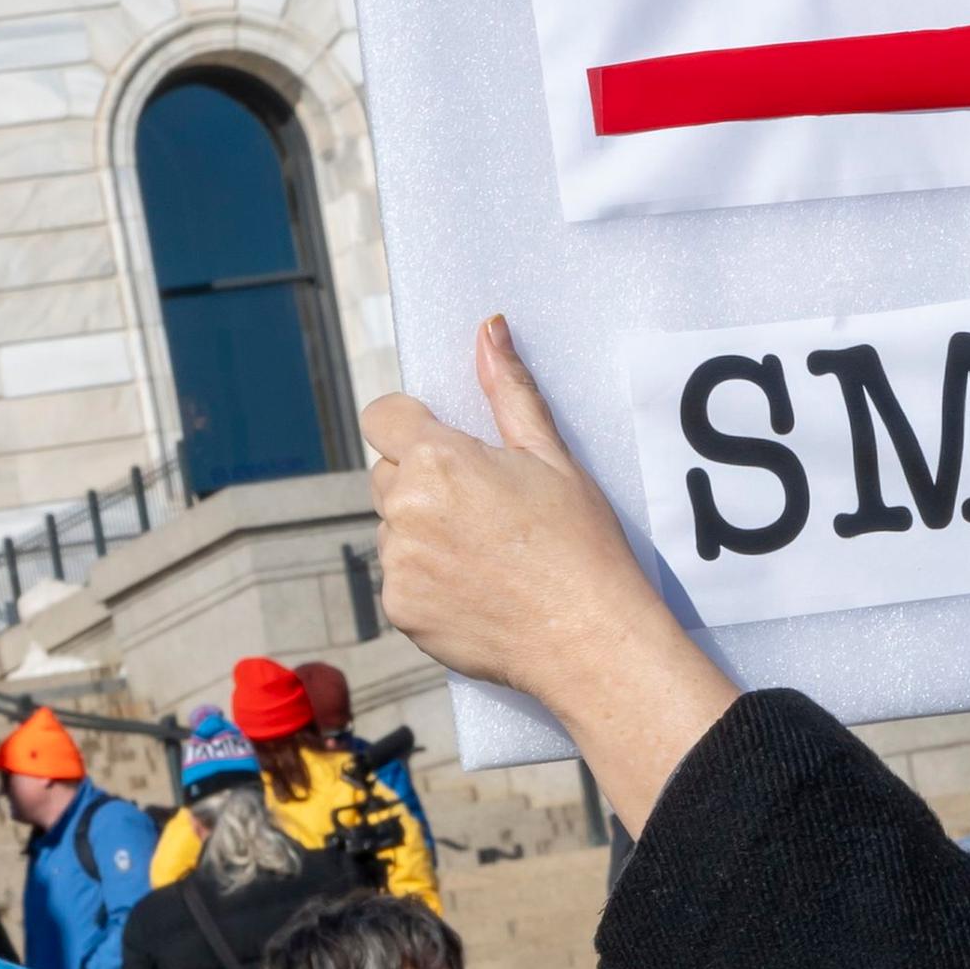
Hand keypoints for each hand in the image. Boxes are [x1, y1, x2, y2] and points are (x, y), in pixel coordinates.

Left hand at [366, 318, 738, 828]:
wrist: (588, 639)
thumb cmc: (581, 544)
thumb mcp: (552, 458)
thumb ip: (509, 392)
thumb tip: (489, 329)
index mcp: (438, 459)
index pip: (381, 416)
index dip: (412, 427)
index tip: (446, 450)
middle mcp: (405, 507)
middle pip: (387, 475)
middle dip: (422, 483)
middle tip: (484, 512)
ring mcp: (397, 562)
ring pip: (393, 530)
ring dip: (422, 534)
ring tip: (486, 557)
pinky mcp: (399, 608)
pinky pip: (400, 580)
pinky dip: (427, 582)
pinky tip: (477, 591)